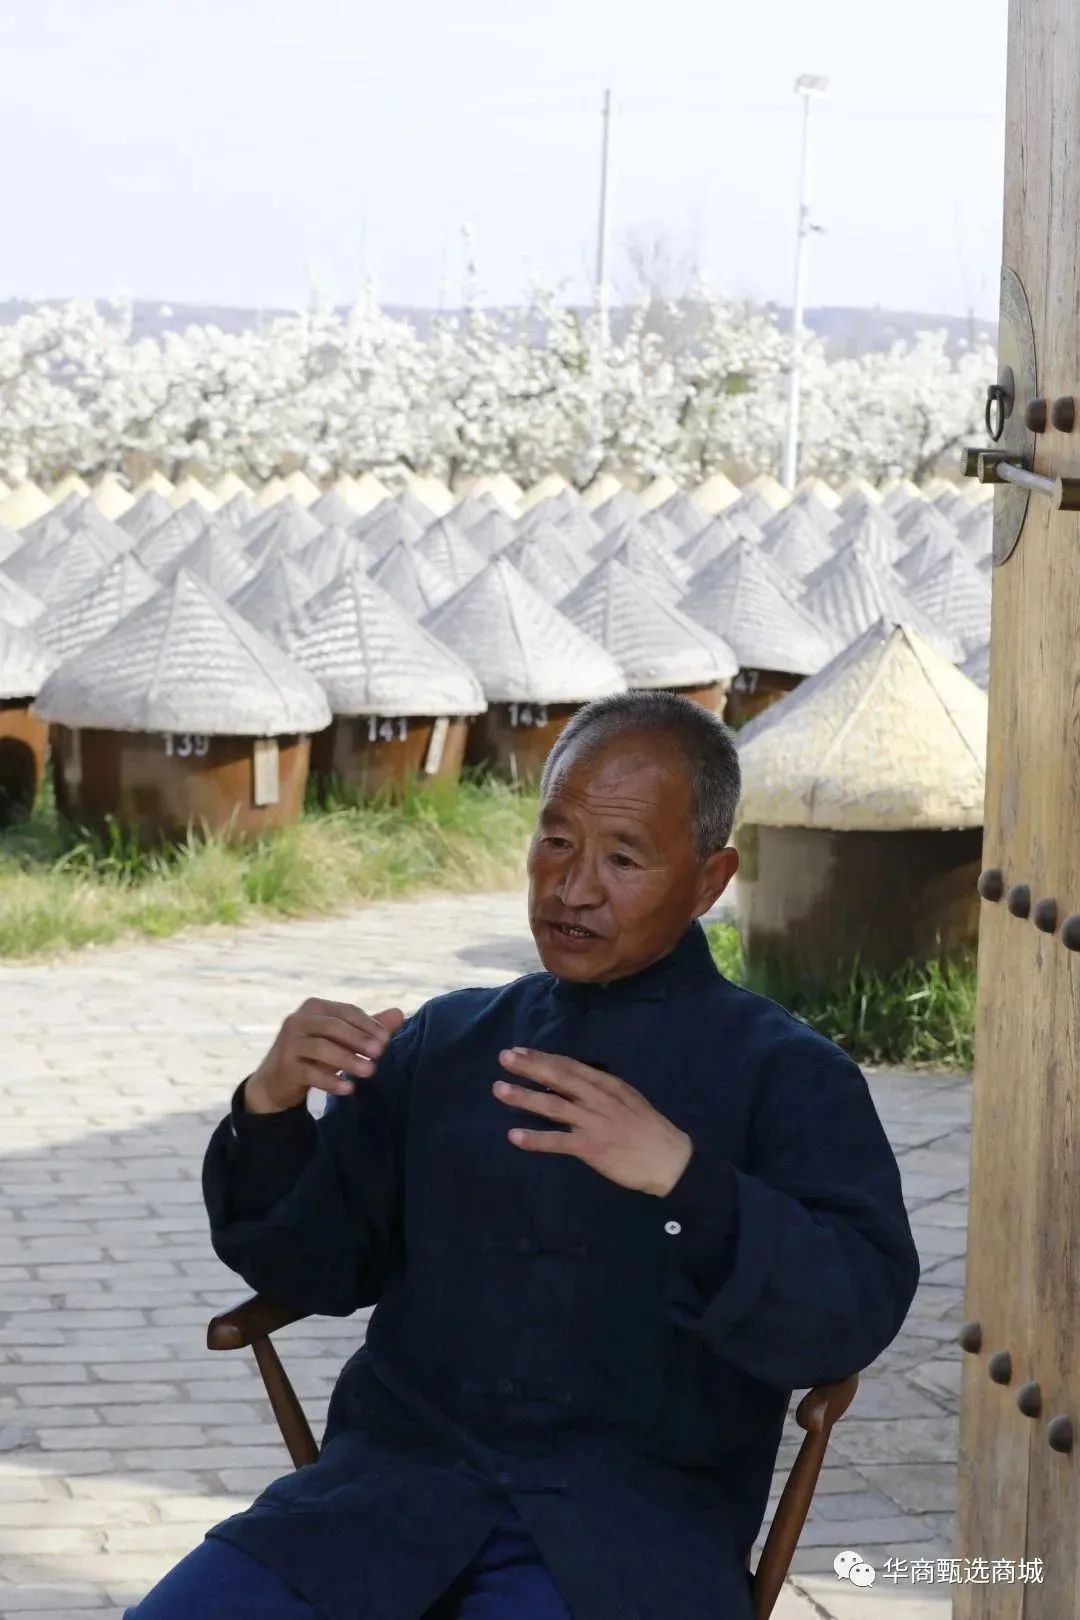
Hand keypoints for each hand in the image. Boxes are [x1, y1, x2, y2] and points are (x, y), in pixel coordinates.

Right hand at [244, 998, 404, 1114]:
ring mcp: (288, 1043)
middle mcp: (297, 1020)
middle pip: (333, 1026)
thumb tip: (399, 1013)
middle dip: (359, 1039)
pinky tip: (349, 1089)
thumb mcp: (341, 1039)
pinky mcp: (284, 1066)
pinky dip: (331, 1081)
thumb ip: (367, 1027)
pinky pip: (310, 1072)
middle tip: (381, 1053)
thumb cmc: (314, 1054)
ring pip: (322, 1048)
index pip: (345, 1011)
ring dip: (348, 1060)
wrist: (276, 1080)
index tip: (386, 1040)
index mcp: (314, 1007)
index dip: (367, 1024)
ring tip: (370, 1071)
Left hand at [493, 1048, 692, 1196]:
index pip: (569, 1066)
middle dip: (530, 1067)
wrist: (669, 1159)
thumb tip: (575, 1079)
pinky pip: (558, 1142)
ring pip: (553, 1106)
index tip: (520, 1050)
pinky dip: (536, 1138)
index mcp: (607, 1085)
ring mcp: (593, 1122)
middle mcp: (597, 1099)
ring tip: (499, 1090)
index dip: (543, 1058)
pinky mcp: (591, 1147)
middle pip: (558, 1078)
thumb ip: (601, 1089)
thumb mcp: (627, 1098)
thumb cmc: (648, 1129)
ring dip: (525, 1097)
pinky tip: (514, 1136)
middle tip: (504, 1057)